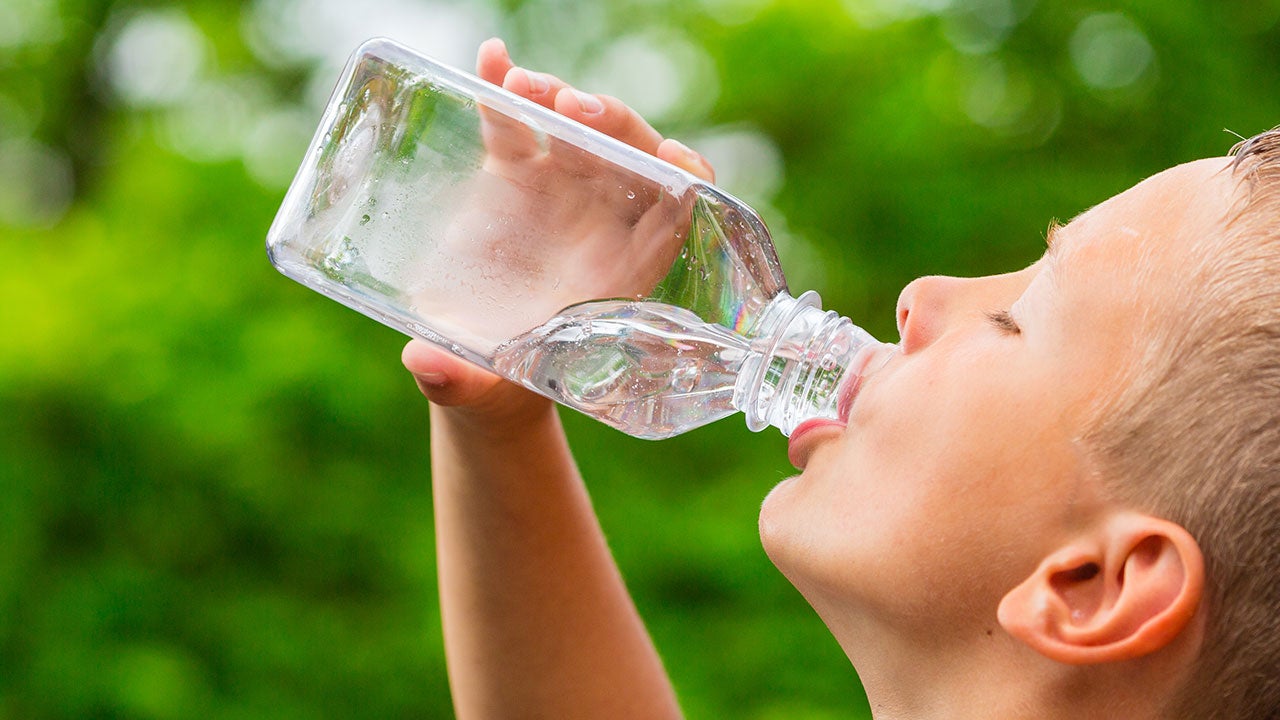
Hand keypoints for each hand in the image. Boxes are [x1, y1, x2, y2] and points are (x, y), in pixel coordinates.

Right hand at [405, 38, 715, 423]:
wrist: (473, 365)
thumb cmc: (497, 384)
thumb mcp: (479, 389)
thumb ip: (458, 379)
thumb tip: (424, 365)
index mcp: (618, 275)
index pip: (672, 218)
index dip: (684, 182)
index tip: (673, 161)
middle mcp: (599, 225)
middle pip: (628, 158)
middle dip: (612, 127)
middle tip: (574, 113)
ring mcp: (558, 192)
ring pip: (576, 130)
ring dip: (559, 99)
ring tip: (525, 88)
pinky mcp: (514, 175)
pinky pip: (517, 124)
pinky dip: (506, 90)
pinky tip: (490, 61)